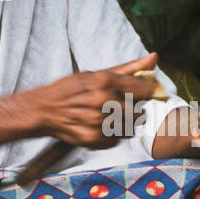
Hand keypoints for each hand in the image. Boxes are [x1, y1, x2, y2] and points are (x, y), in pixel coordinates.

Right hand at [23, 52, 162, 148]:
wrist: (44, 110)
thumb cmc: (71, 89)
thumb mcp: (97, 74)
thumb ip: (129, 68)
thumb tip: (155, 57)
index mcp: (106, 82)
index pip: (145, 91)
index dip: (143, 93)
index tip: (136, 94)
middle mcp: (104, 102)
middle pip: (139, 112)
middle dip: (132, 110)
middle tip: (116, 106)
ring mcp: (99, 122)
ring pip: (130, 128)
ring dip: (123, 124)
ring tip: (106, 117)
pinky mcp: (94, 140)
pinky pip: (116, 140)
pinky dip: (110, 136)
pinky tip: (98, 127)